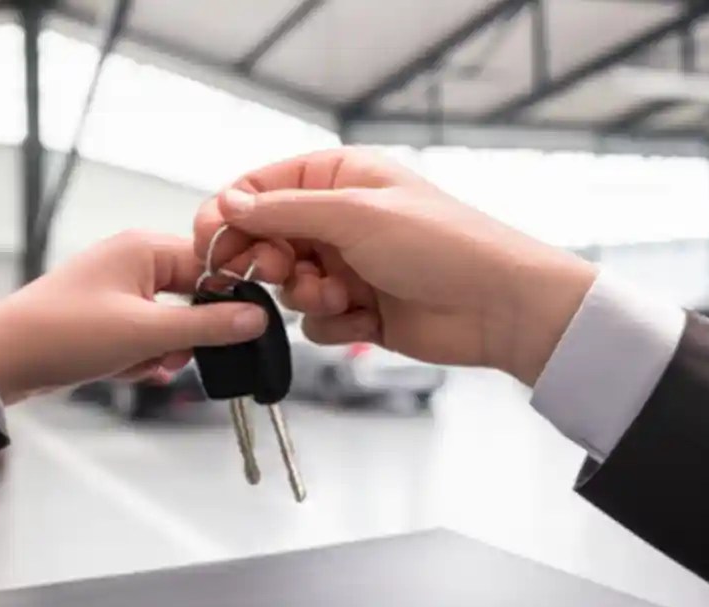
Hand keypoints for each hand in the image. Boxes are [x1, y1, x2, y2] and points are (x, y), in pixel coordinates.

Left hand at [0, 232, 267, 403]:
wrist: (0, 361)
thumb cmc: (65, 334)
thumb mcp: (145, 333)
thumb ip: (207, 326)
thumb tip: (257, 318)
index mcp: (145, 247)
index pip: (213, 264)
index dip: (228, 299)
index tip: (242, 331)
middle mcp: (134, 261)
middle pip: (194, 296)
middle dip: (186, 334)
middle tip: (169, 353)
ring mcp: (120, 291)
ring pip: (171, 323)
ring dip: (162, 350)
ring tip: (136, 362)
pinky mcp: (108, 318)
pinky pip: (147, 336)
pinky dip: (141, 357)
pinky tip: (122, 369)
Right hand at [193, 148, 595, 384]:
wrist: (498, 306)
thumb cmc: (443, 246)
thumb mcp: (355, 215)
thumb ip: (284, 209)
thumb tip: (230, 201)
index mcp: (339, 179)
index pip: (260, 188)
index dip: (230, 215)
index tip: (210, 244)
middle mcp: (340, 220)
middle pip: (266, 240)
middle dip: (267, 262)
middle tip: (279, 272)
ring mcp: (349, 266)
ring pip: (288, 286)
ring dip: (306, 296)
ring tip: (340, 296)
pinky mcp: (360, 310)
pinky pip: (316, 322)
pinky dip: (333, 324)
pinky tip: (365, 320)